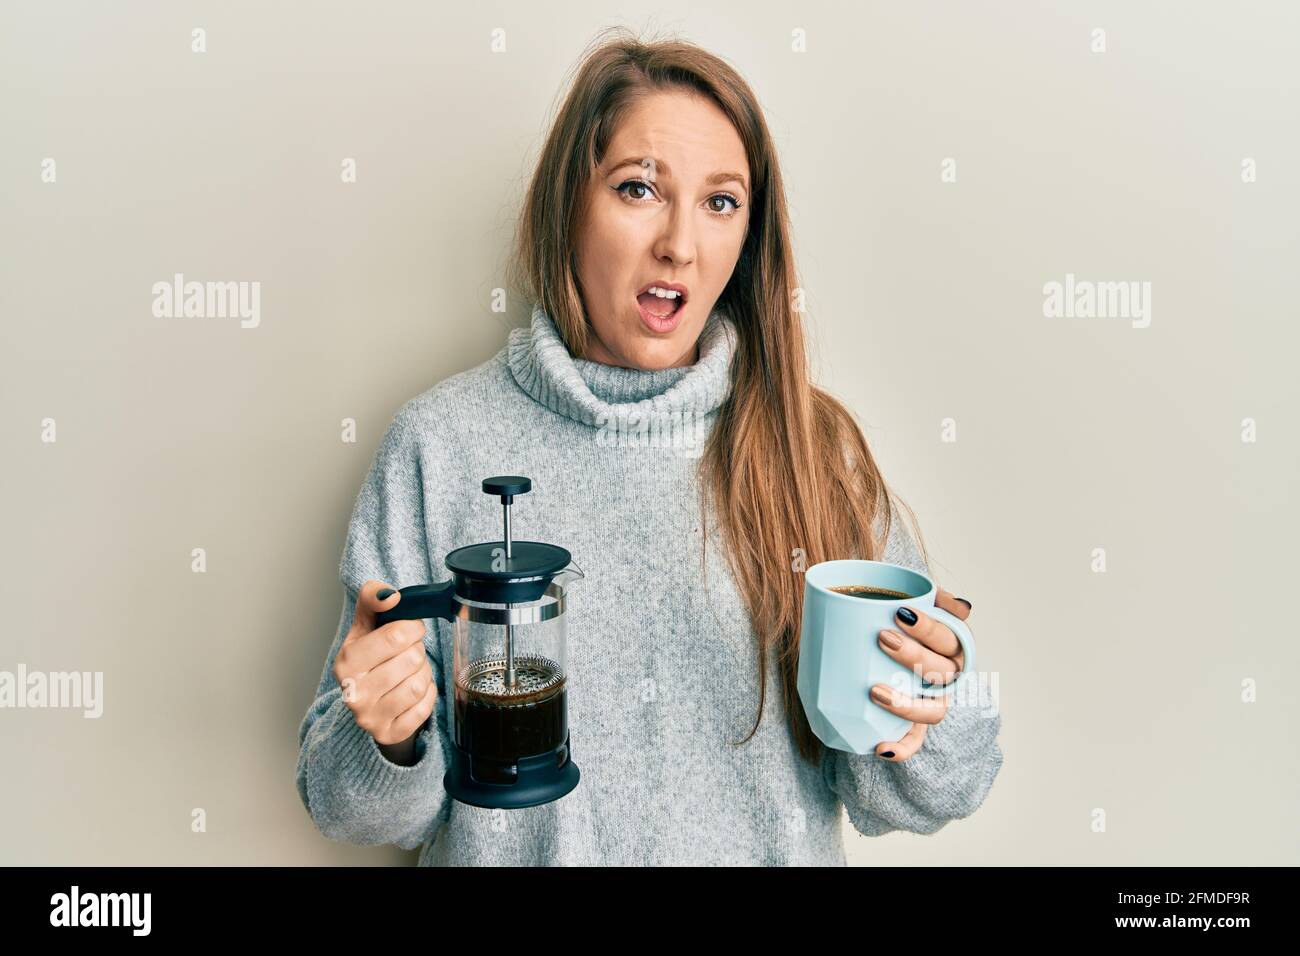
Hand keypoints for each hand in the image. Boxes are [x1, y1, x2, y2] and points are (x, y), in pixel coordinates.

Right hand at [332, 580, 437, 761]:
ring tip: (411, 670)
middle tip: (409, 652)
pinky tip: (414, 690)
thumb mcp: (365, 625)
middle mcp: (354, 693)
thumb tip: (390, 595)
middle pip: (411, 659)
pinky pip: (425, 707)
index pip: (395, 636)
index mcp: (346, 662)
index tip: (410, 629)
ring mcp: (370, 718)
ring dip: (423, 672)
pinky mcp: (389, 734)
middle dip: (417, 651)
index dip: (412, 628)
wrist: (368, 703)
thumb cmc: (370, 658)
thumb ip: (372, 598)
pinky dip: (428, 695)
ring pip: (419, 684)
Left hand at [868, 587, 971, 762]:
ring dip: (908, 705)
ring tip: (875, 691)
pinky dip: (901, 748)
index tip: (901, 612)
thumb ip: (929, 593)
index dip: (930, 627)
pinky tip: (881, 748)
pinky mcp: (914, 723)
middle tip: (882, 638)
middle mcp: (948, 674)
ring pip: (934, 710)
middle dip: (914, 656)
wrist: (874, 640)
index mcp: (952, 643)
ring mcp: (933, 700)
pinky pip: (913, 741)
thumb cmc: (893, 617)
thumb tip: (962, 607)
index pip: (950, 637)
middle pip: (942, 670)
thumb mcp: (906, 596)